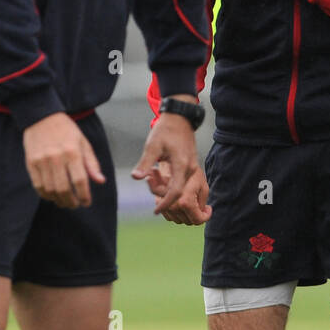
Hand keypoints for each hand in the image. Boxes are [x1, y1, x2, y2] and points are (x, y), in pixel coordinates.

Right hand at [23, 112, 105, 207]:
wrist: (41, 117)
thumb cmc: (66, 130)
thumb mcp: (83, 143)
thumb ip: (92, 163)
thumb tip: (101, 181)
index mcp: (73, 152)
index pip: (80, 181)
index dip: (84, 196)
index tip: (87, 203)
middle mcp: (56, 157)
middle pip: (64, 189)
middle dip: (71, 202)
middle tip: (75, 205)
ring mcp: (42, 161)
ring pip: (50, 190)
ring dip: (58, 200)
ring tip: (64, 202)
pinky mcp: (31, 163)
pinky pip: (38, 186)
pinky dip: (46, 195)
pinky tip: (52, 196)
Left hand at [133, 100, 201, 215]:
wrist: (180, 118)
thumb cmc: (166, 130)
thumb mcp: (152, 145)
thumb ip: (145, 163)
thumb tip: (136, 177)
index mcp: (182, 165)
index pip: (176, 192)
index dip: (166, 203)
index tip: (156, 211)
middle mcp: (191, 169)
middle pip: (180, 194)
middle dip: (166, 198)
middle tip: (151, 186)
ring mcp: (193, 169)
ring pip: (184, 190)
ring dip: (169, 192)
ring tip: (154, 178)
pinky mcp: (192, 168)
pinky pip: (185, 185)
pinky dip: (174, 187)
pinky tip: (162, 179)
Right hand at [147, 159, 212, 225]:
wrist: (171, 159)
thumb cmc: (190, 171)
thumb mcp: (202, 185)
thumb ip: (203, 202)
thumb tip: (203, 212)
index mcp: (185, 202)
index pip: (197, 220)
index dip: (205, 216)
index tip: (209, 209)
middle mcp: (173, 206)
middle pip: (187, 221)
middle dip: (195, 215)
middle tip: (201, 204)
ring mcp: (165, 206)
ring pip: (178, 220)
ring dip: (186, 214)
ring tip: (192, 201)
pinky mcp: (158, 202)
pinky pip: (170, 216)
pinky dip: (177, 212)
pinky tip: (182, 201)